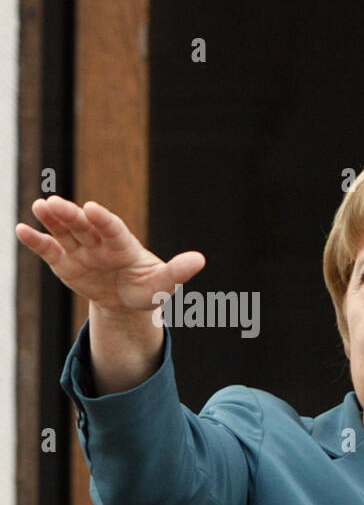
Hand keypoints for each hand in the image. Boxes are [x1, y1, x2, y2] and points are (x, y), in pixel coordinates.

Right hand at [15, 195, 203, 316]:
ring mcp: (81, 250)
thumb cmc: (148, 288)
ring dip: (52, 219)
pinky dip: (36, 240)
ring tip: (40, 206)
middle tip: (54, 202)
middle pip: (84, 225)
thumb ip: (178, 271)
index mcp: (124, 245)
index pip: (113, 229)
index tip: (91, 208)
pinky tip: (21, 229)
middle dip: (70, 214)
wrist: (126, 302)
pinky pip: (49, 249)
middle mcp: (100, 242)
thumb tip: (200, 260)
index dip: (103, 219)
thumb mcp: (164, 284)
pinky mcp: (64, 261)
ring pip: (65, 231)